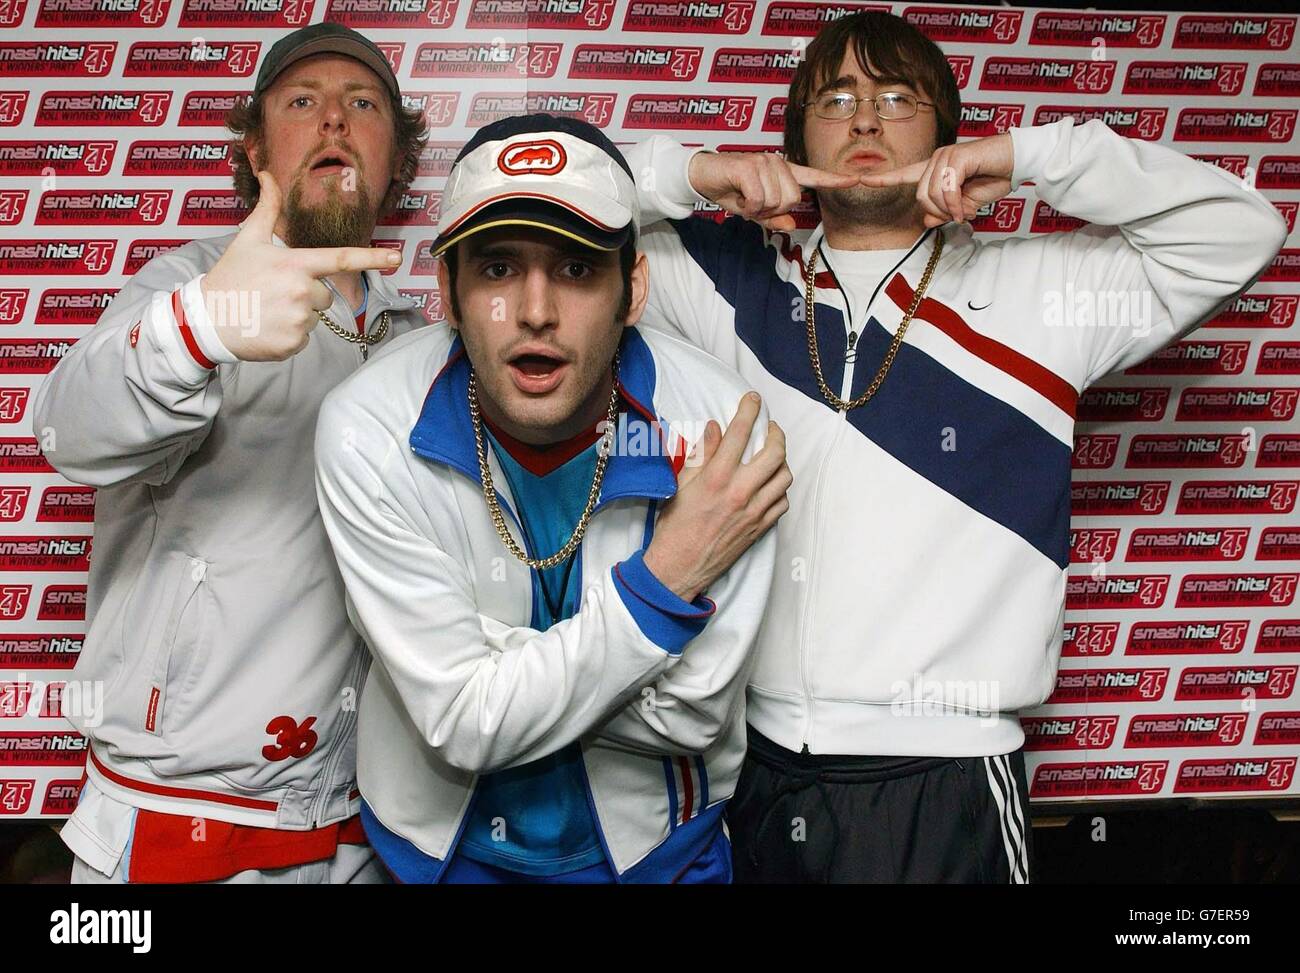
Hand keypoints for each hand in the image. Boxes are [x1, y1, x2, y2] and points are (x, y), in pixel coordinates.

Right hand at [199, 171, 400, 361]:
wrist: (206, 320)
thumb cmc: (229, 277)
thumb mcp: (247, 240)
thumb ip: (266, 208)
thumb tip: (267, 174)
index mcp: (296, 264)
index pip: (341, 258)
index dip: (373, 257)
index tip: (397, 258)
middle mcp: (302, 291)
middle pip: (325, 294)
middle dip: (306, 294)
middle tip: (273, 293)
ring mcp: (300, 319)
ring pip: (316, 316)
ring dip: (298, 315)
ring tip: (268, 310)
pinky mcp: (295, 343)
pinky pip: (307, 337)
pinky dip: (290, 335)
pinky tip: (267, 327)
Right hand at [643, 392, 790, 601]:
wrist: (678, 568)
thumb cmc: (674, 527)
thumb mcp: (681, 485)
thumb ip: (702, 455)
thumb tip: (715, 429)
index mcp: (716, 478)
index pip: (740, 434)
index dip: (749, 411)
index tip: (753, 400)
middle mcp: (739, 492)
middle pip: (775, 453)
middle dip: (776, 434)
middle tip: (769, 429)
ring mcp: (754, 512)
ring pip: (784, 477)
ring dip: (781, 462)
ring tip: (771, 457)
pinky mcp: (760, 528)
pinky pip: (782, 502)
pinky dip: (779, 489)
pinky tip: (769, 485)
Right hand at [689, 150, 860, 231]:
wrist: (699, 175)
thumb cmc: (728, 190)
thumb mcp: (752, 210)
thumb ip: (773, 218)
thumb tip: (790, 223)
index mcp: (781, 171)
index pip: (812, 176)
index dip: (833, 180)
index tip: (856, 180)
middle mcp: (776, 162)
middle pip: (792, 199)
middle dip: (772, 211)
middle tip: (753, 205)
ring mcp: (763, 162)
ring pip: (775, 201)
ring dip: (757, 209)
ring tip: (743, 199)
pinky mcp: (749, 167)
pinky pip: (759, 199)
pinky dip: (747, 206)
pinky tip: (738, 198)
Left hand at [859, 134, 1014, 227]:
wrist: (1017, 161)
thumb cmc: (994, 178)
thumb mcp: (965, 203)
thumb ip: (945, 212)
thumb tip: (927, 221)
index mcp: (935, 169)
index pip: (904, 175)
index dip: (883, 179)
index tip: (861, 180)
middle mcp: (936, 159)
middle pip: (920, 197)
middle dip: (938, 213)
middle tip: (957, 216)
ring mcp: (945, 156)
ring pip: (931, 195)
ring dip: (949, 210)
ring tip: (965, 211)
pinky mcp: (957, 157)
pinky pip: (947, 189)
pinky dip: (956, 204)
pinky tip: (965, 210)